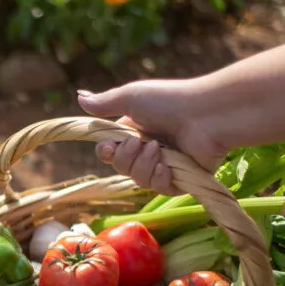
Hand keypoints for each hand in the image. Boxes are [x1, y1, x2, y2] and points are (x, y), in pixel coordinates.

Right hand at [77, 80, 226, 195]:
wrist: (205, 115)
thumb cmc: (169, 101)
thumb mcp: (131, 97)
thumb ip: (104, 103)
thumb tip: (79, 96)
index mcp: (135, 131)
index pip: (110, 151)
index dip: (106, 153)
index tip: (108, 147)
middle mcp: (148, 149)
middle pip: (121, 168)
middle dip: (126, 158)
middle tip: (139, 143)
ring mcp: (165, 165)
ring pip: (138, 180)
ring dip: (143, 166)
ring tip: (158, 149)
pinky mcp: (182, 179)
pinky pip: (160, 189)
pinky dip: (160, 178)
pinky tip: (167, 167)